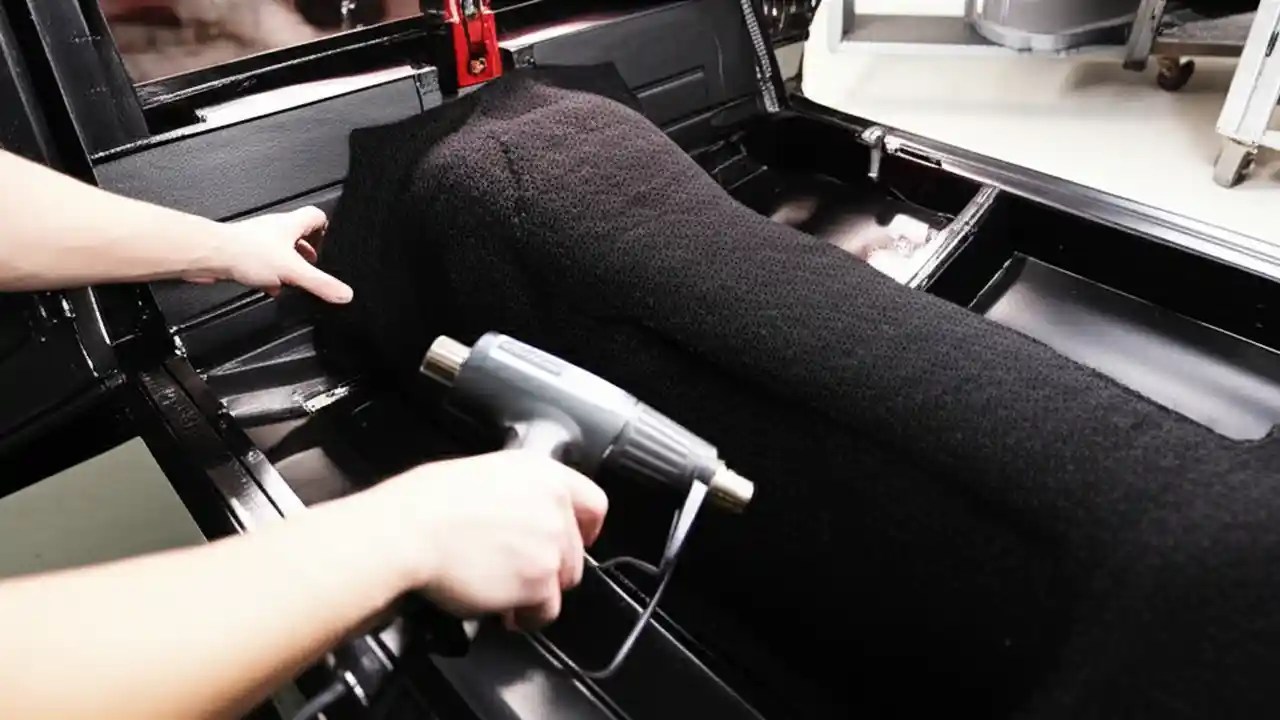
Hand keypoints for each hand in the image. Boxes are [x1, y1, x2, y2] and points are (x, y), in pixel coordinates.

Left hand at [184, 206, 353, 303]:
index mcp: (290, 225)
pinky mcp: (245, 253)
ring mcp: (259, 241)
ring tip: (295, 279)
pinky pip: (264, 263)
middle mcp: (275, 229)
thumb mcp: (293, 271)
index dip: (326, 228)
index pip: (316, 216)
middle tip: (315, 265)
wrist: (211, 255)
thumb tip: (345, 292)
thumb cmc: (246, 252)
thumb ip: (320, 283)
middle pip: (299, 235)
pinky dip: (271, 275)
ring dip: (289, 264)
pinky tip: (272, 287)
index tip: (331, 241)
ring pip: (280, 250)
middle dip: (308, 251)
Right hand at [372, 451, 608, 630]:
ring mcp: (552, 544)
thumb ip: (519, 495)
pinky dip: (526, 616)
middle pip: (576, 551)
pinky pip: (546, 610)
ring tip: (504, 594)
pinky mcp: (540, 581)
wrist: (410, 531)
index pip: (593, 504)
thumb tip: (520, 518)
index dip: (586, 529)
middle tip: (518, 575)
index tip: (579, 541)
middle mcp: (555, 506)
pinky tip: (501, 609)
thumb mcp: (483, 475)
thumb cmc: (426, 503)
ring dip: (538, 593)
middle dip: (550, 567)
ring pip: (563, 582)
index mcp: (543, 473)